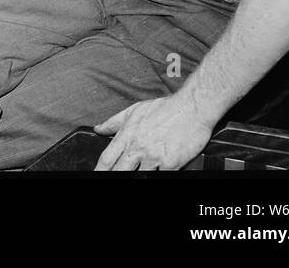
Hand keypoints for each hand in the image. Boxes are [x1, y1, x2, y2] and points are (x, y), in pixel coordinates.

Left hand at [93, 95, 214, 170]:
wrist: (192, 108)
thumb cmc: (164, 108)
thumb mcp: (134, 111)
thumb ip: (114, 122)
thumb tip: (98, 129)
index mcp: (128, 135)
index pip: (107, 158)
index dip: (99, 170)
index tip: (96, 174)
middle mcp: (139, 147)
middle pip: (120, 171)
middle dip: (115, 176)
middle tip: (111, 180)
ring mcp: (154, 157)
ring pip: (140, 176)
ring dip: (138, 175)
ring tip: (139, 171)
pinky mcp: (171, 163)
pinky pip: (160, 176)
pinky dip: (156, 175)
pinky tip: (155, 172)